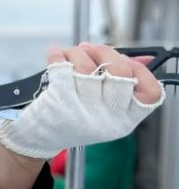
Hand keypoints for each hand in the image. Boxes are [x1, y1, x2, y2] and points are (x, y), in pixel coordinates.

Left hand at [0, 43, 163, 159]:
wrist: (37, 139)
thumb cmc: (71, 117)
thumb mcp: (102, 107)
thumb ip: (121, 83)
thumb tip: (141, 57)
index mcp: (123, 121)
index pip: (150, 93)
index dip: (140, 70)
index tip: (125, 60)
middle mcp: (107, 120)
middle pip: (121, 73)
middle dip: (105, 52)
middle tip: (90, 49)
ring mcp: (83, 113)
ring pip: (89, 67)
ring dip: (76, 52)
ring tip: (69, 54)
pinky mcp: (59, 105)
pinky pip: (63, 70)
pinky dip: (58, 56)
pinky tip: (55, 55)